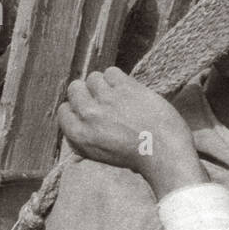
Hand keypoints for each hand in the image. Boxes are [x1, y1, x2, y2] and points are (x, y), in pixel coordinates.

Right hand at [57, 67, 206, 199]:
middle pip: (75, 89)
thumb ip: (86, 143)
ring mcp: (106, 100)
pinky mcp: (124, 88)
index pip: (64, 111)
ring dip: (105, 84)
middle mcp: (89, 116)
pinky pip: (111, 72)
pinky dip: (118, 78)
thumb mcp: (102, 156)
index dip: (76, 108)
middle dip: (87, 92)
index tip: (88, 109)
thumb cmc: (138, 157)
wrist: (165, 152)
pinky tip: (128, 89)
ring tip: (118, 95)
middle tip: (103, 99)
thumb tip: (77, 137)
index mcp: (79, 136)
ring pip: (93, 78)